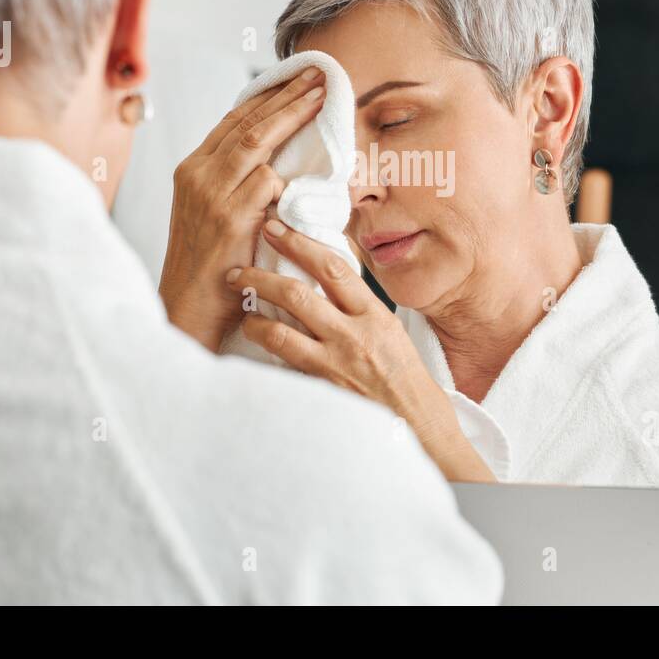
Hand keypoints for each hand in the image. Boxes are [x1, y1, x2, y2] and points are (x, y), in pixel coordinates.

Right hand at [159, 68, 324, 352]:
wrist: (186, 311)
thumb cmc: (211, 269)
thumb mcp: (214, 215)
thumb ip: (237, 185)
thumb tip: (276, 160)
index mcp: (192, 170)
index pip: (234, 119)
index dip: (268, 96)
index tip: (297, 77)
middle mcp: (196, 175)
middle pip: (247, 120)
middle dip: (286, 93)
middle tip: (318, 73)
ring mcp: (209, 195)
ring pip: (256, 140)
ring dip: (292, 114)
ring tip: (321, 95)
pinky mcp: (227, 219)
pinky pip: (265, 183)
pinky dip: (287, 174)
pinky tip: (308, 168)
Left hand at [226, 219, 495, 482]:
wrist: (422, 429)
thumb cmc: (409, 384)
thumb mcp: (392, 335)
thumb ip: (360, 312)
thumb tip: (328, 288)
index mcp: (375, 316)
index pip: (333, 267)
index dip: (300, 243)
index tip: (276, 229)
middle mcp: (354, 335)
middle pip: (298, 294)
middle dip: (262, 276)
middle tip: (237, 268)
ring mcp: (336, 364)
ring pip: (282, 330)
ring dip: (254, 316)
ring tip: (240, 309)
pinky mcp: (322, 390)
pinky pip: (284, 364)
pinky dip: (265, 351)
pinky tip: (252, 344)